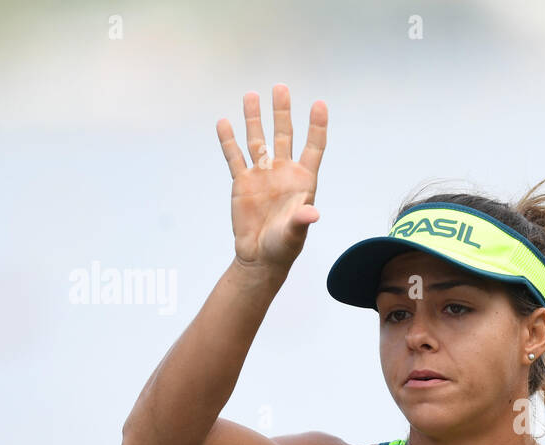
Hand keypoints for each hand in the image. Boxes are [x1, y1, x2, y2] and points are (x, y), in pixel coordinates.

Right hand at [216, 84, 326, 270]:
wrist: (260, 257)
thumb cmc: (284, 247)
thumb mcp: (295, 234)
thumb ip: (302, 220)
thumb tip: (312, 213)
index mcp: (303, 181)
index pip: (313, 147)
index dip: (317, 126)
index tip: (320, 104)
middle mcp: (283, 172)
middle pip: (284, 135)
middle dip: (282, 111)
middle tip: (280, 87)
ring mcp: (262, 175)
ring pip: (258, 140)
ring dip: (254, 118)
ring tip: (251, 95)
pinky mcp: (242, 182)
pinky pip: (234, 157)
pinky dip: (229, 140)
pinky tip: (225, 122)